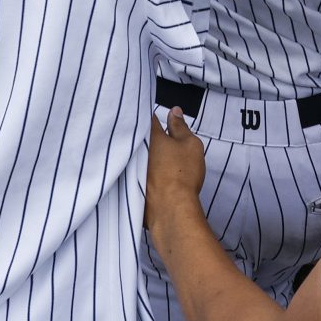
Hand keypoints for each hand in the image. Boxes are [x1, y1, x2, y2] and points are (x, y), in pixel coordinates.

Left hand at [143, 107, 206, 235]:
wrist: (172, 209)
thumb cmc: (183, 173)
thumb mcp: (190, 144)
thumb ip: (180, 126)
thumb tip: (174, 111)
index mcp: (150, 138)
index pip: (148, 120)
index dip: (154, 118)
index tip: (159, 119)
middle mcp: (136, 153)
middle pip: (139, 140)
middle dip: (147, 138)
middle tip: (160, 140)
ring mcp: (131, 172)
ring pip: (135, 159)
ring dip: (144, 158)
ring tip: (158, 160)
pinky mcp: (130, 189)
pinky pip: (134, 177)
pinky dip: (142, 176)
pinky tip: (153, 179)